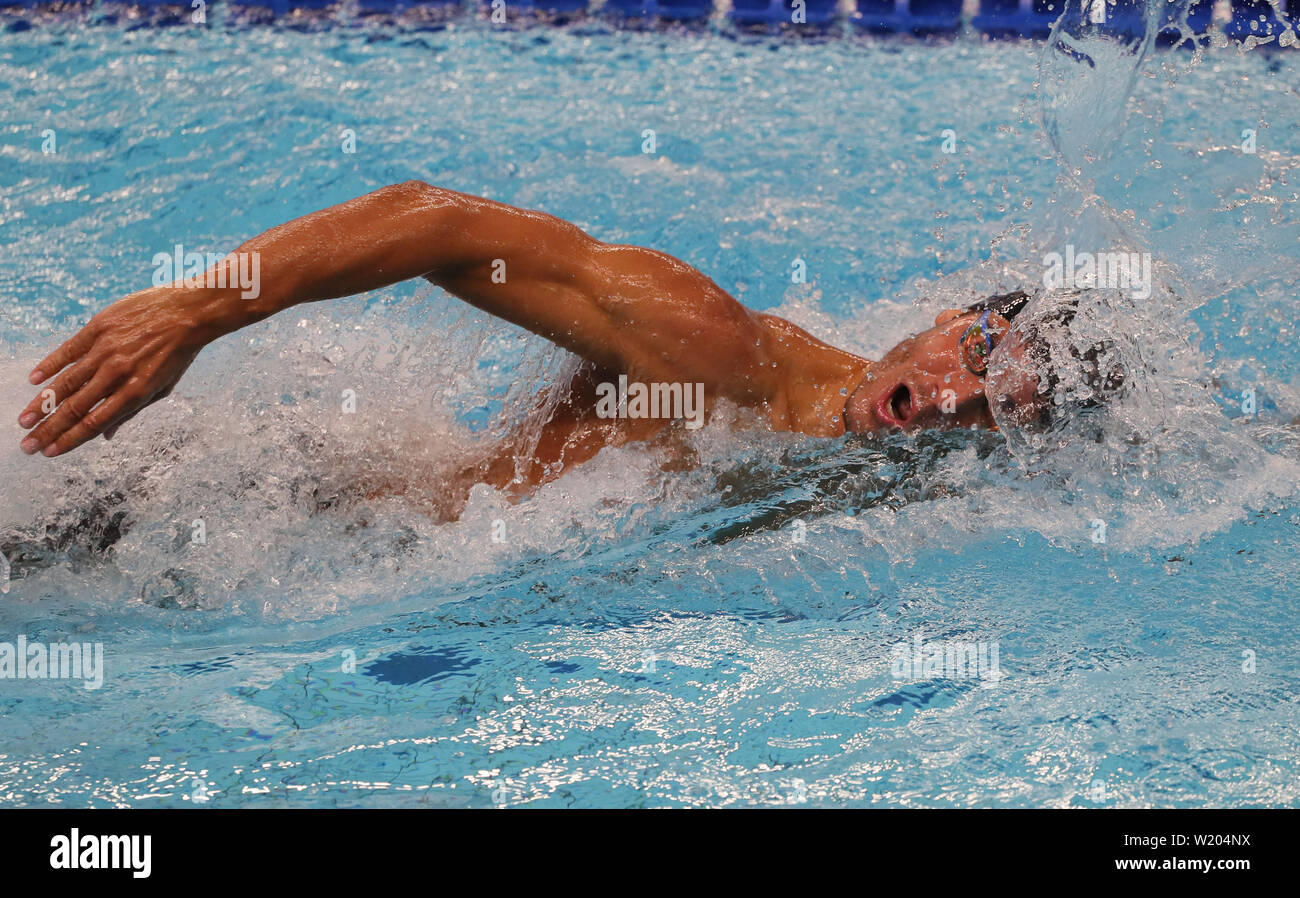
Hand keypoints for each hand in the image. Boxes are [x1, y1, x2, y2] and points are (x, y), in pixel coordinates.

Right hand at [18, 285, 221, 457]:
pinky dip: (49, 365)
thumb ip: (132, 411)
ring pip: (66, 382)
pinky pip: (68, 350)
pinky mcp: (98, 328)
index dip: (70, 440)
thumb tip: (107, 436)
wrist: (189, 312)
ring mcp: (105, 350)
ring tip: (24, 421)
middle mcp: (117, 374)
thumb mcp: (162, 387)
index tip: (50, 453)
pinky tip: (34, 380)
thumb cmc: (177, 353)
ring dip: (41, 405)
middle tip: (27, 446)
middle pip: (75, 408)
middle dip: (48, 430)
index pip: (94, 423)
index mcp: (135, 393)